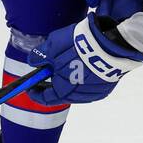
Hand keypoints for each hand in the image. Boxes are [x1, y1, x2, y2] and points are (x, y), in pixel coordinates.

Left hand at [26, 11, 142, 105]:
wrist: (111, 43)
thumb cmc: (77, 47)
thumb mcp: (52, 47)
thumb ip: (40, 56)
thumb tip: (32, 61)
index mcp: (63, 91)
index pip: (46, 98)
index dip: (36, 92)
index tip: (31, 86)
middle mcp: (80, 97)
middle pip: (63, 93)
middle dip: (54, 82)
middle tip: (50, 70)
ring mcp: (96, 92)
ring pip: (78, 89)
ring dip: (70, 79)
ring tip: (68, 63)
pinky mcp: (107, 86)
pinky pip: (91, 84)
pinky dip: (84, 77)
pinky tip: (84, 65)